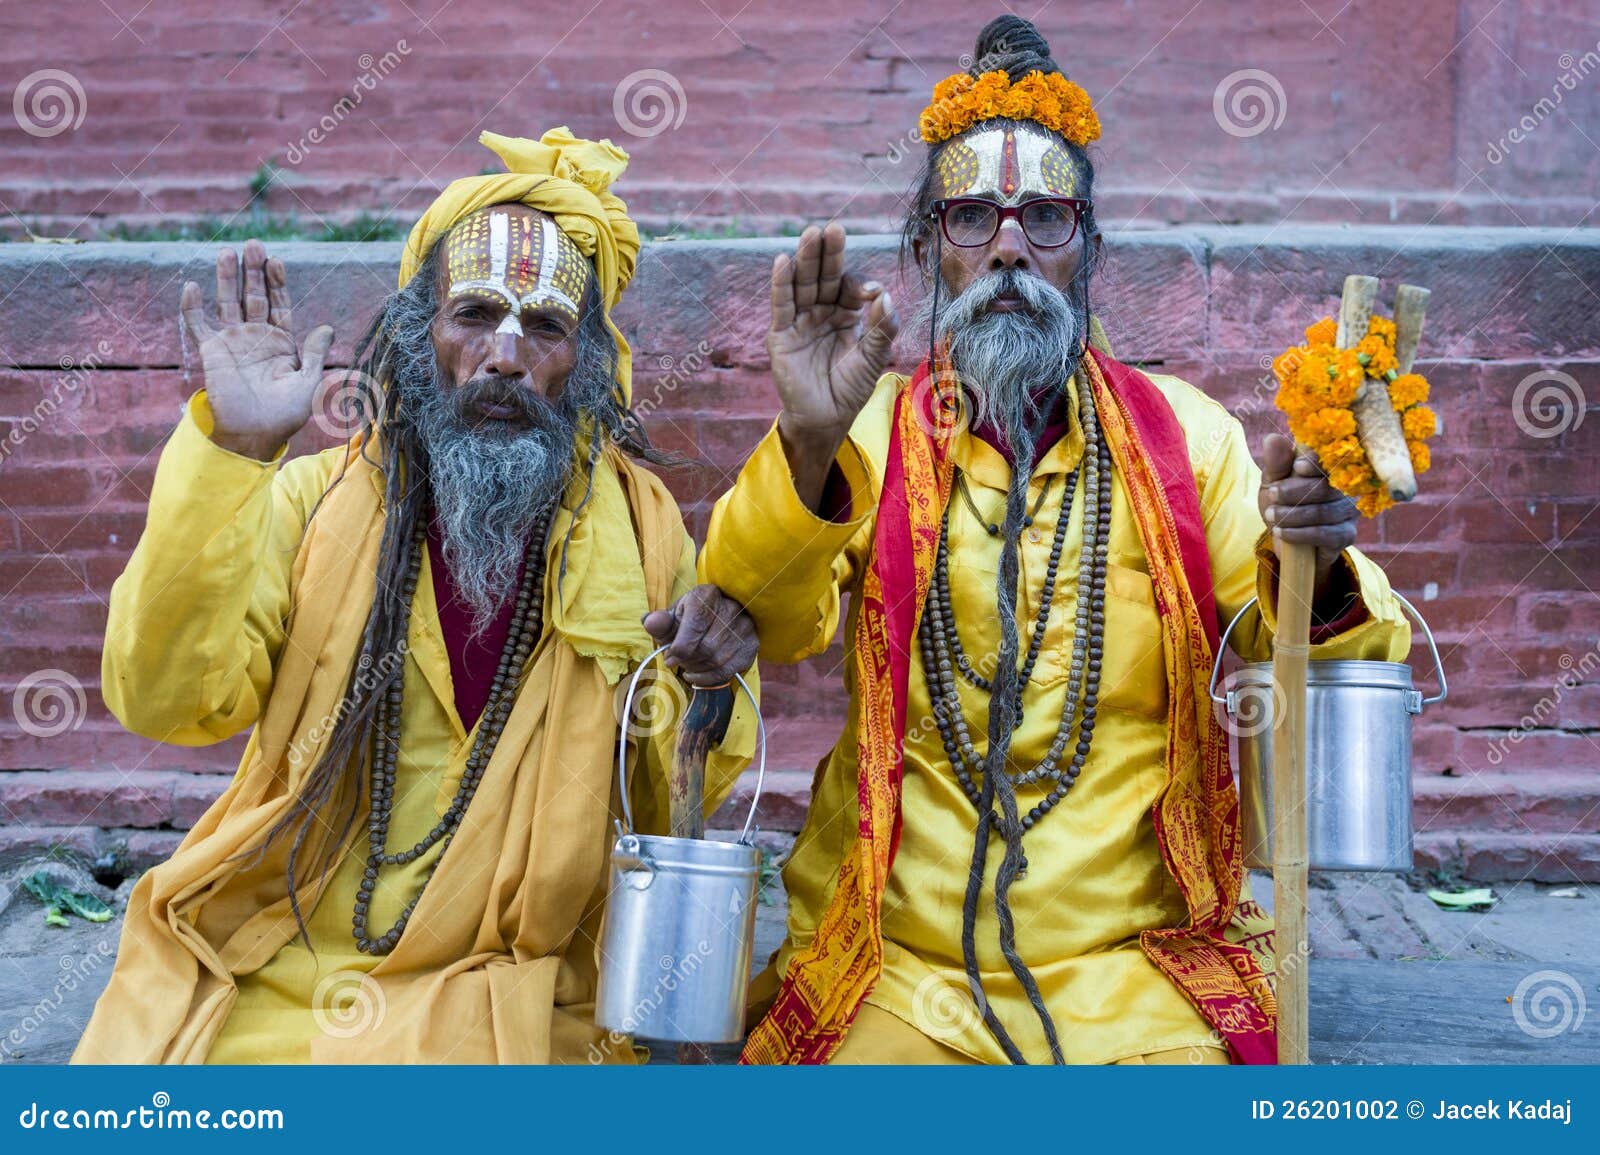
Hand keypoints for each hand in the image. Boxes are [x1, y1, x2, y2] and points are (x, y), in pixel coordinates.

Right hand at [180, 239, 334, 459]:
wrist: (255, 433)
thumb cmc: (285, 414)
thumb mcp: (307, 382)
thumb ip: (313, 353)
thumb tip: (326, 328)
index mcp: (281, 344)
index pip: (279, 305)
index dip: (277, 284)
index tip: (277, 262)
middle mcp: (256, 338)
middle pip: (253, 297)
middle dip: (254, 272)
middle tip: (254, 245)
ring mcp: (232, 342)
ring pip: (228, 302)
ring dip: (227, 278)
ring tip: (227, 253)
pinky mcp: (211, 351)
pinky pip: (198, 324)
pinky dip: (193, 306)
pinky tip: (192, 286)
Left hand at [641, 585, 757, 688]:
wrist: (717, 617)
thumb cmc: (690, 618)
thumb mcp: (673, 617)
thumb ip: (660, 622)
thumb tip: (649, 622)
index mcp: (707, 595)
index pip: (694, 627)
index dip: (679, 647)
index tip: (670, 655)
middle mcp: (731, 607)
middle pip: (706, 648)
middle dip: (687, 660)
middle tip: (678, 661)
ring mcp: (745, 627)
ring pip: (716, 661)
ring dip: (696, 669)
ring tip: (688, 665)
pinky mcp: (752, 645)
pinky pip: (727, 671)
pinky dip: (707, 678)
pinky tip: (697, 674)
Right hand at [770, 222, 898, 448]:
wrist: (826, 420)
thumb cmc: (849, 389)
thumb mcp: (872, 358)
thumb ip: (882, 328)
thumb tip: (886, 294)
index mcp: (845, 315)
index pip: (848, 287)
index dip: (858, 284)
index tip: (870, 293)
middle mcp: (821, 312)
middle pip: (823, 277)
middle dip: (828, 254)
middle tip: (833, 228)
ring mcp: (800, 322)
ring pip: (802, 285)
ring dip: (806, 260)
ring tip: (811, 235)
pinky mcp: (782, 335)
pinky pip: (781, 305)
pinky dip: (781, 284)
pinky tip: (783, 261)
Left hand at [1259, 432, 1358, 590]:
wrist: (1285, 537)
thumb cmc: (1282, 501)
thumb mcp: (1274, 481)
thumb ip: (1276, 462)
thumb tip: (1271, 438)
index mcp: (1329, 465)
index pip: (1329, 459)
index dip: (1316, 462)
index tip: (1297, 467)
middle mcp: (1345, 485)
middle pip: (1325, 486)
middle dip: (1294, 491)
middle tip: (1271, 495)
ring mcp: (1348, 510)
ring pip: (1323, 511)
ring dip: (1292, 514)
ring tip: (1271, 515)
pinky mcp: (1346, 534)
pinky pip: (1327, 534)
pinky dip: (1300, 533)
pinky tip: (1281, 532)